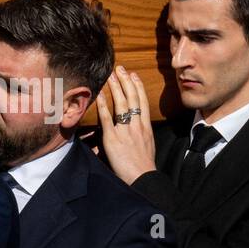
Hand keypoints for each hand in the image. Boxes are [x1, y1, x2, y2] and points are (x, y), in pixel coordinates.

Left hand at [97, 65, 155, 184]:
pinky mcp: (113, 138)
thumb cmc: (143, 168)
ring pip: (121, 103)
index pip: (142, 102)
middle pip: (132, 98)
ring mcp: (125, 131)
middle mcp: (137, 126)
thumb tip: (134, 133)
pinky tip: (101, 94)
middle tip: (120, 68)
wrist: (143, 179)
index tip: (134, 75)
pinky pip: (107, 118)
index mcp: (146, 128)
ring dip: (116, 87)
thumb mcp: (147, 148)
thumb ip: (140, 137)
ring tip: (111, 74)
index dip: (138, 87)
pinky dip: (103, 105)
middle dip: (126, 81)